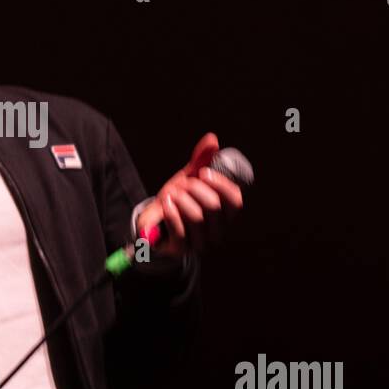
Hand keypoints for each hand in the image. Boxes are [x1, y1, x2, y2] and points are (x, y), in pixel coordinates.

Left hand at [135, 132, 243, 258]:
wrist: (152, 222)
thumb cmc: (177, 200)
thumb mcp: (189, 178)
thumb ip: (201, 160)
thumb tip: (213, 139)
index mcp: (225, 214)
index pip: (235, 200)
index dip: (221, 184)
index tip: (203, 172)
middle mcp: (217, 230)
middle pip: (213, 206)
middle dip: (194, 189)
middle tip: (181, 185)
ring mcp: (200, 242)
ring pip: (197, 217)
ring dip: (180, 200)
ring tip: (171, 195)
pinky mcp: (181, 249)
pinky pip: (180, 230)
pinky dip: (172, 213)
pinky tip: (166, 204)